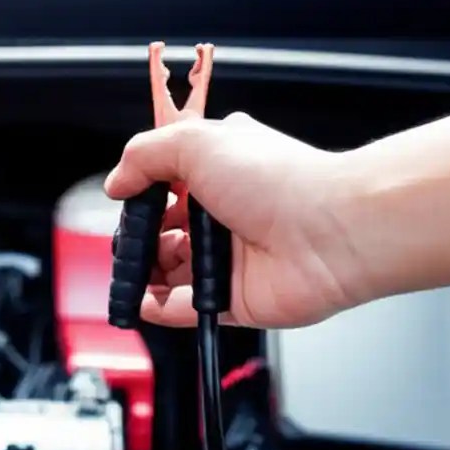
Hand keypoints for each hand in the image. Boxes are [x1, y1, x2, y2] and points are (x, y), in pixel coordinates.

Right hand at [104, 113, 366, 327]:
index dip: (143, 191)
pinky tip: (143, 302)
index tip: (126, 197)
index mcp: (219, 169)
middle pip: (164, 231)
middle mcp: (225, 213)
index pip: (166, 182)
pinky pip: (187, 308)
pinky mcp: (236, 298)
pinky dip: (161, 308)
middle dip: (140, 237)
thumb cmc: (281, 180)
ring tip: (134, 271)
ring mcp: (230, 258)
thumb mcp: (195, 141)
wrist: (333, 230)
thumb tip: (116, 183)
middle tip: (128, 240)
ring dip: (147, 273)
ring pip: (171, 271)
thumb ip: (143, 155)